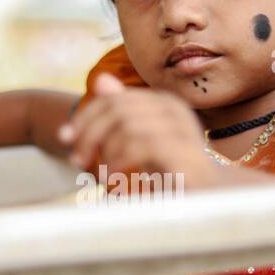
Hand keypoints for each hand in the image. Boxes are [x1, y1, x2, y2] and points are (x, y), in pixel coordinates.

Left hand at [56, 73, 216, 188]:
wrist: (210, 194)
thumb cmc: (173, 167)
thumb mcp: (142, 139)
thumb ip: (123, 113)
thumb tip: (101, 80)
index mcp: (161, 102)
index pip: (112, 100)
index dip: (85, 118)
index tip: (64, 138)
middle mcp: (172, 108)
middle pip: (116, 111)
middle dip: (89, 134)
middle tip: (76, 160)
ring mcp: (180, 127)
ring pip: (127, 126)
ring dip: (105, 151)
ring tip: (100, 175)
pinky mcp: (183, 150)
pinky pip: (141, 145)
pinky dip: (121, 161)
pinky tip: (115, 179)